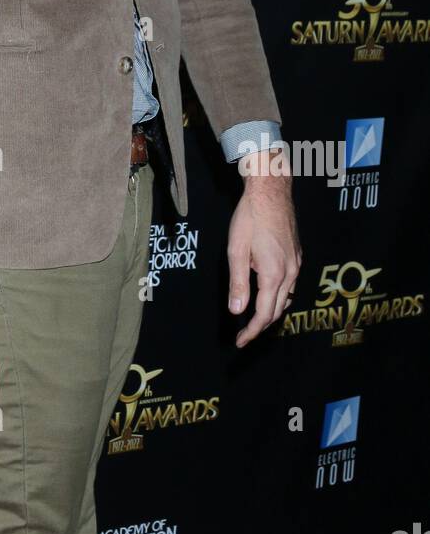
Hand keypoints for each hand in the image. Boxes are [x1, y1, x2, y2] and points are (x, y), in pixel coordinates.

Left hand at [227, 147, 301, 348]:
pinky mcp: (298, 255)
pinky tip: (267, 292)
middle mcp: (290, 272)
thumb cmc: (250, 217)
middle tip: (244, 335)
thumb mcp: (236, 250)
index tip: (240, 342)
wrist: (271, 191)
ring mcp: (297, 263)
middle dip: (260, 325)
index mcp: (273, 273)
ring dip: (271, 311)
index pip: (263, 313)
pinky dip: (278, 296)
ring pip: (286, 298)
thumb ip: (238, 283)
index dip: (251, 331)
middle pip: (277, 310)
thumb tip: (237, 311)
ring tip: (254, 318)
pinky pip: (290, 285)